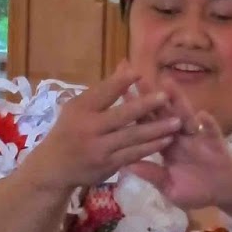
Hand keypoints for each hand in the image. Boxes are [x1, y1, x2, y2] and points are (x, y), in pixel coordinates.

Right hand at [23, 62, 182, 192]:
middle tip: (166, 96)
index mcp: (80, 108)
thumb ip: (103, 90)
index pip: (103, 92)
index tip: (140, 72)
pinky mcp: (108, 164)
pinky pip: (134, 154)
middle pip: (121, 115)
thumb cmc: (69, 132)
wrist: (54, 168)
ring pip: (132, 136)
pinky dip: (151, 147)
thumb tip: (125, 64)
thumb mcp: (78, 108)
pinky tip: (167, 140)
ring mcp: (99, 147)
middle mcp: (89, 127)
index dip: (121, 82)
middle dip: (145, 105)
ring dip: (156, 129)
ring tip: (177, 121)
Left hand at [128, 84, 231, 210]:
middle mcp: (180, 137)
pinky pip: (212, 133)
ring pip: (186, 117)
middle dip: (152, 96)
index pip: (147, 125)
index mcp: (165, 146)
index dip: (135, 110)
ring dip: (178, 101)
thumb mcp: (171, 188)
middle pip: (164, 114)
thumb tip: (127, 166)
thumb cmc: (197, 192)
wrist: (226, 194)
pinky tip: (202, 116)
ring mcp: (199, 138)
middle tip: (139, 78)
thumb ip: (153, 175)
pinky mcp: (217, 145)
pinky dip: (208, 125)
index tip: (120, 93)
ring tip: (168, 85)